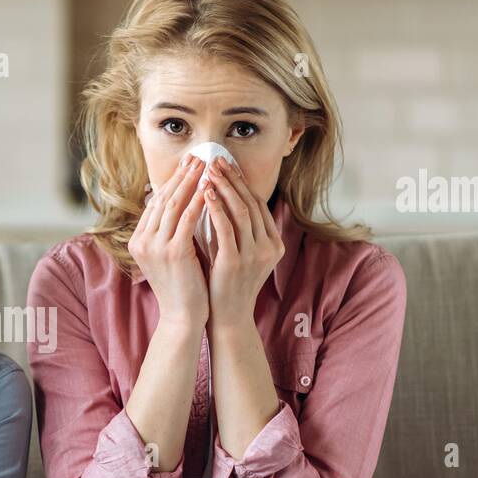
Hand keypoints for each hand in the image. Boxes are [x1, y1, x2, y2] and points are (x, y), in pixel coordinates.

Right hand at [127, 153, 210, 330]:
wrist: (183, 317)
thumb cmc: (184, 286)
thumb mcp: (173, 253)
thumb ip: (173, 230)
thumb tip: (183, 201)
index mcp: (139, 241)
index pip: (155, 203)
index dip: (172, 181)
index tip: (188, 165)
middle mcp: (142, 241)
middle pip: (163, 199)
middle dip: (182, 176)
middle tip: (198, 156)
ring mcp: (155, 246)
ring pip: (174, 204)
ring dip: (191, 182)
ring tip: (206, 165)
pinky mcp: (172, 252)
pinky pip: (187, 218)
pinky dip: (199, 201)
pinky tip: (211, 188)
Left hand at [201, 156, 283, 329]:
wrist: (226, 318)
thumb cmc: (225, 284)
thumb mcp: (236, 251)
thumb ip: (234, 228)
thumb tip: (219, 194)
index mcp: (273, 243)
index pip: (257, 203)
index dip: (241, 182)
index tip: (225, 163)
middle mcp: (269, 246)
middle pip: (251, 202)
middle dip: (232, 178)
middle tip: (215, 159)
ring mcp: (254, 255)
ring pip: (241, 211)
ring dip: (224, 188)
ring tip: (208, 171)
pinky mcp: (236, 263)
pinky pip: (226, 229)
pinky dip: (216, 208)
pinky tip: (204, 194)